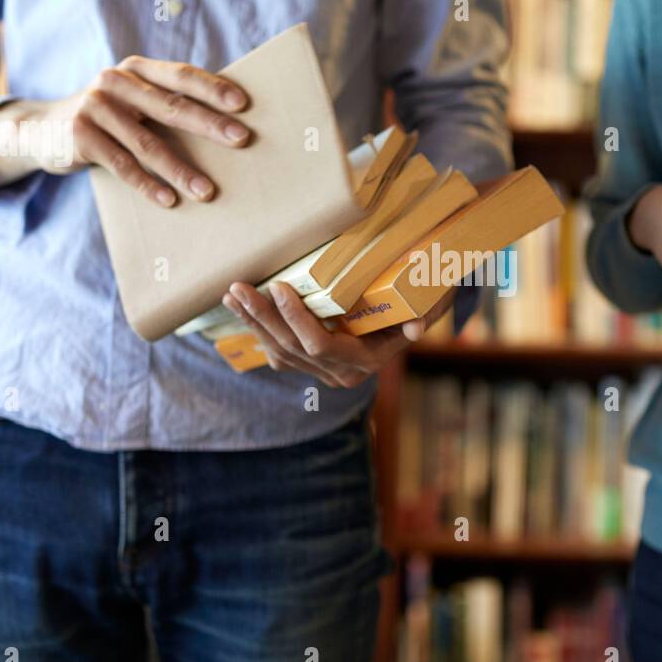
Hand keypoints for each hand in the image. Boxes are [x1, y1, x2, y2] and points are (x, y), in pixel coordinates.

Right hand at [0, 56, 250, 205]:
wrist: (41, 129)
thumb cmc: (107, 118)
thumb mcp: (132, 101)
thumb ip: (164, 102)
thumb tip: (227, 121)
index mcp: (136, 69)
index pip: (180, 76)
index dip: (212, 87)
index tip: (244, 104)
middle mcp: (116, 82)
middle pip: (171, 106)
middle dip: (210, 124)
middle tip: (242, 140)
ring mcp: (96, 107)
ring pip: (147, 143)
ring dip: (180, 169)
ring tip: (207, 191)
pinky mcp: (81, 135)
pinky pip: (122, 164)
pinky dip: (147, 184)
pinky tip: (169, 201)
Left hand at [220, 283, 455, 387]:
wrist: (414, 313)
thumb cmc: (420, 300)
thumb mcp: (430, 303)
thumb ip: (424, 314)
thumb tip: (416, 327)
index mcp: (365, 361)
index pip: (322, 346)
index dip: (297, 319)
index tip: (279, 288)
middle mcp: (341, 374)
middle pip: (292, 348)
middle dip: (262, 317)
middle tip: (239, 288)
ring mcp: (323, 372)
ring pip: (279, 351)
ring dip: (253, 322)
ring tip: (232, 295)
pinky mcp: (309, 365)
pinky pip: (278, 352)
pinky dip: (258, 329)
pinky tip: (241, 310)